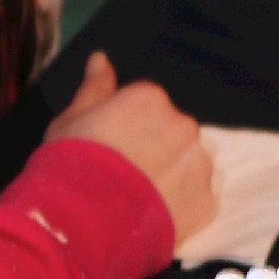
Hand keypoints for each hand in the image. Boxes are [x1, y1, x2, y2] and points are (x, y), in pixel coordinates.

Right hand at [44, 53, 216, 240]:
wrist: (81, 221)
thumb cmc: (71, 163)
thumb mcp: (71, 119)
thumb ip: (95, 87)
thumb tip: (101, 58)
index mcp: (151, 98)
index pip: (147, 106)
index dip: (127, 130)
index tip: (111, 149)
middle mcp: (183, 124)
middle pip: (173, 133)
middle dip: (155, 150)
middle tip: (125, 177)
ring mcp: (199, 164)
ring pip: (188, 164)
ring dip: (172, 176)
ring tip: (139, 201)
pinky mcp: (206, 201)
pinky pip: (196, 198)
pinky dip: (180, 206)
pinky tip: (154, 217)